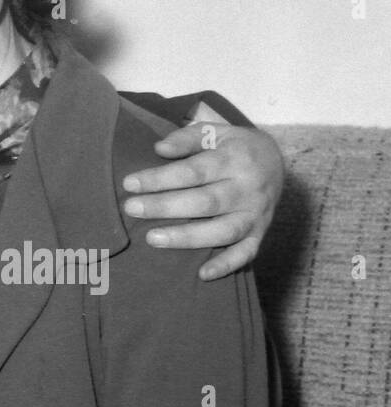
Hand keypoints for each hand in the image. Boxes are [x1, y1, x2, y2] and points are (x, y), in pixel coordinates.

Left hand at [121, 120, 283, 280]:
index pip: (193, 171)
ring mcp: (256, 214)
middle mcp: (248, 188)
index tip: (129, 184)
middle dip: (165, 207)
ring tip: (152, 238)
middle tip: (132, 209)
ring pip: (223, 231)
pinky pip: (247, 253)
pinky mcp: (261, 232)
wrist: (276, 160)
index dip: (160, 178)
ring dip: (187, 238)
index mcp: (235, 159)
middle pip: (205, 202)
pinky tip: (202, 274)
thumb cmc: (233, 146)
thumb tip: (159, 149)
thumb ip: (186, 138)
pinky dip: (227, 265)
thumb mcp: (214, 131)